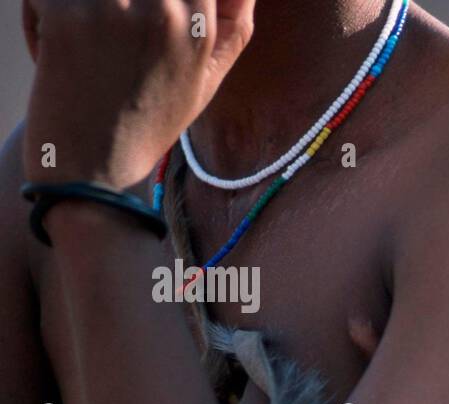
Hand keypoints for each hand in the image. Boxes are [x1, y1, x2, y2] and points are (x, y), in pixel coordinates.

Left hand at [22, 0, 255, 186]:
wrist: (92, 169)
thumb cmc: (149, 121)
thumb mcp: (207, 78)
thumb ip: (234, 22)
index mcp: (199, 25)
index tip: (154, 15)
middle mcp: (162, 10)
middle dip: (119, 4)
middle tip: (112, 26)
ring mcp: (111, 8)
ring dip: (81, 4)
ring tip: (84, 32)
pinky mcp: (64, 12)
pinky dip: (41, 12)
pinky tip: (53, 46)